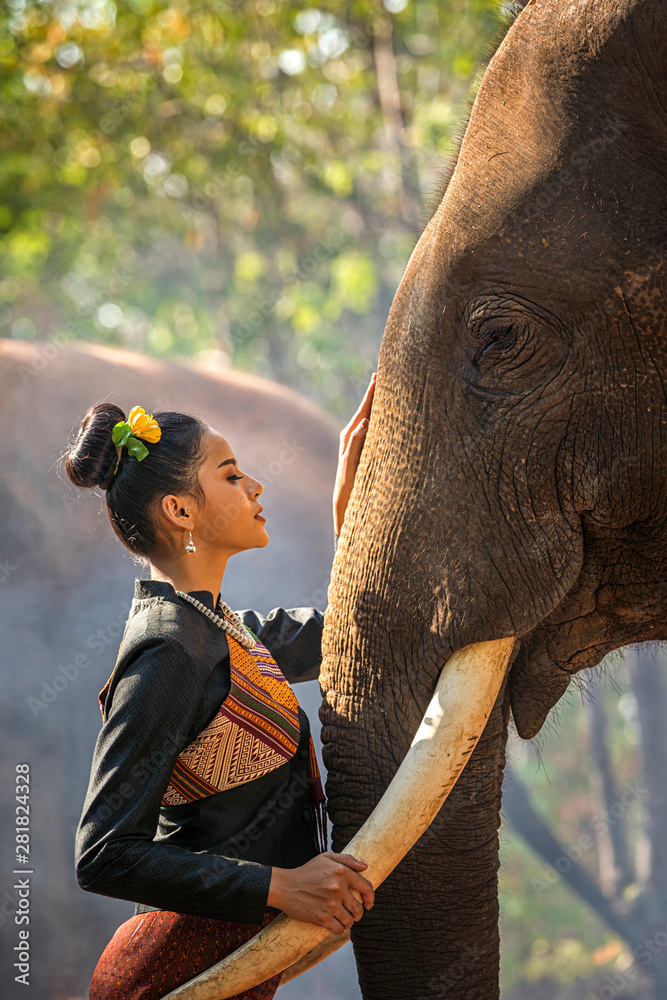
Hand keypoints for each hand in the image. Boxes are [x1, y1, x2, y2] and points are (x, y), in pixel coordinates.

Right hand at [267, 851, 374, 933]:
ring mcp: (331, 904)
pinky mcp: (322, 917)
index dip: (371, 898)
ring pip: (350, 921)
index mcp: (342, 872)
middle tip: (352, 913)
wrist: (285, 886)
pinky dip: (338, 929)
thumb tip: (365, 866)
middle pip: (359, 909)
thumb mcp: (326, 858)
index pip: (367, 888)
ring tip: (342, 918)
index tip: (369, 904)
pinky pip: (339, 929)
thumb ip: (347, 859)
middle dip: (357, 913)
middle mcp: (338, 888)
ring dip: (347, 922)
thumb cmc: (307, 871)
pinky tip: (334, 925)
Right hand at [333, 372, 376, 535]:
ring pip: (356, 426)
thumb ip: (376, 446)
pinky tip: (364, 424)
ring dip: (365, 409)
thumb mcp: (372, 464)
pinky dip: (357, 436)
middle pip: (361, 413)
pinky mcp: (348, 468)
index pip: (367, 412)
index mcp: (357, 439)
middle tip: (379, 374)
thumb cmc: (362, 486)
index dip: (374, 394)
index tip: (382, 375)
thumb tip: (389, 432)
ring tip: (374, 390)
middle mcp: (350, 442)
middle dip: (370, 394)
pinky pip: (352, 449)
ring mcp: (347, 454)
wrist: (347, 510)